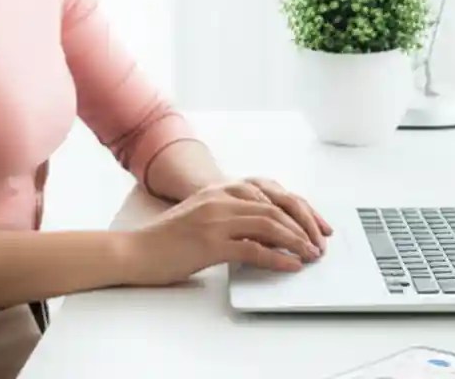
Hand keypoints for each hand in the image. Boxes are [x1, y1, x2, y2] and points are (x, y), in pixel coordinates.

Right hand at [125, 183, 321, 285]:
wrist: (135, 251)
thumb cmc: (168, 239)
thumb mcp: (204, 216)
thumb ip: (234, 216)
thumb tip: (269, 231)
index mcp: (221, 188)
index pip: (273, 193)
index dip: (300, 209)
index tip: (316, 225)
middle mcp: (221, 198)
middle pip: (277, 207)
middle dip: (305, 226)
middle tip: (319, 243)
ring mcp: (216, 219)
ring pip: (270, 224)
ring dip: (296, 242)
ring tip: (310, 255)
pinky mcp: (210, 243)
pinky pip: (254, 249)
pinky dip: (278, 258)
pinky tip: (291, 266)